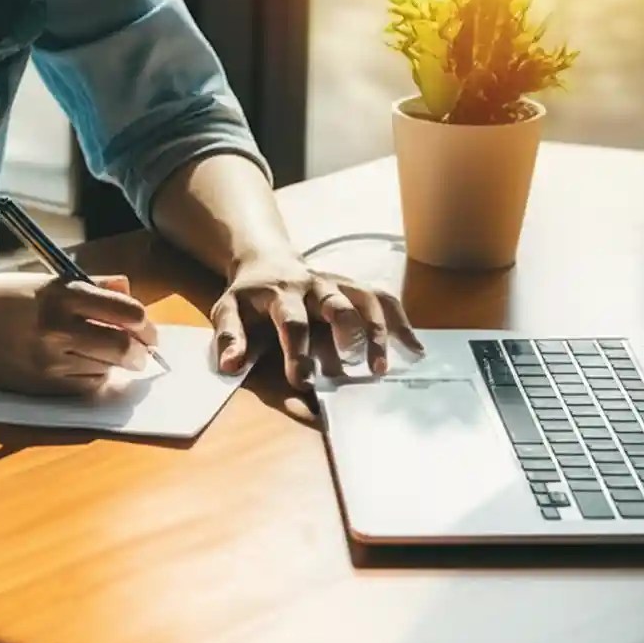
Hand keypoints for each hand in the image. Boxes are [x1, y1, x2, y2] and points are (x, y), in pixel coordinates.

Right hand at [0, 272, 155, 394]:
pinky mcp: (39, 385)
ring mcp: (48, 360)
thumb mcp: (43, 280)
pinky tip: (91, 369)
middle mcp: (58, 327)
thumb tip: (127, 290)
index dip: (144, 322)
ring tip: (115, 358)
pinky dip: (97, 379)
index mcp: (61, 294)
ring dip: (119, 366)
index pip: (126, 312)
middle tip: (143, 351)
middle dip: (142, 351)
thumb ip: (90, 284)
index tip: (145, 327)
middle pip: (123, 346)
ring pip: (106, 369)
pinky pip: (85, 388)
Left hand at [211, 255, 423, 387]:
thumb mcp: (228, 311)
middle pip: (337, 305)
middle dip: (348, 336)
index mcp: (281, 293)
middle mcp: (314, 285)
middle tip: (355, 368)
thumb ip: (230, 337)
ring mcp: (338, 284)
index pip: (292, 321)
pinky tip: (414, 350)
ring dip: (379, 332)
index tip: (302, 380)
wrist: (267, 262)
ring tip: (381, 368)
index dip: (297, 351)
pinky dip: (401, 323)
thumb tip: (231, 365)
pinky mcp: (354, 288)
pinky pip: (383, 300)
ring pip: (366, 300)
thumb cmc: (249, 296)